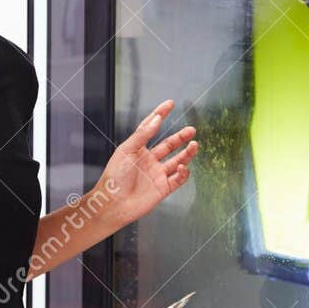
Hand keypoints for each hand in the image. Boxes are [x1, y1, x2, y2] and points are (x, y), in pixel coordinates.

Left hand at [95, 100, 197, 228]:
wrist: (114, 204)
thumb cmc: (115, 177)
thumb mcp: (127, 150)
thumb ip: (143, 134)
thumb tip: (157, 119)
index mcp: (137, 149)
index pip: (150, 128)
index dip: (160, 115)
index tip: (170, 104)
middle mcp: (148, 161)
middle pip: (169, 145)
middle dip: (181, 137)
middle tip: (191, 129)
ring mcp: (157, 174)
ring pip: (177, 160)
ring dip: (187, 153)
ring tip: (194, 144)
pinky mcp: (163, 188)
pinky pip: (178, 179)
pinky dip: (184, 172)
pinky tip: (183, 167)